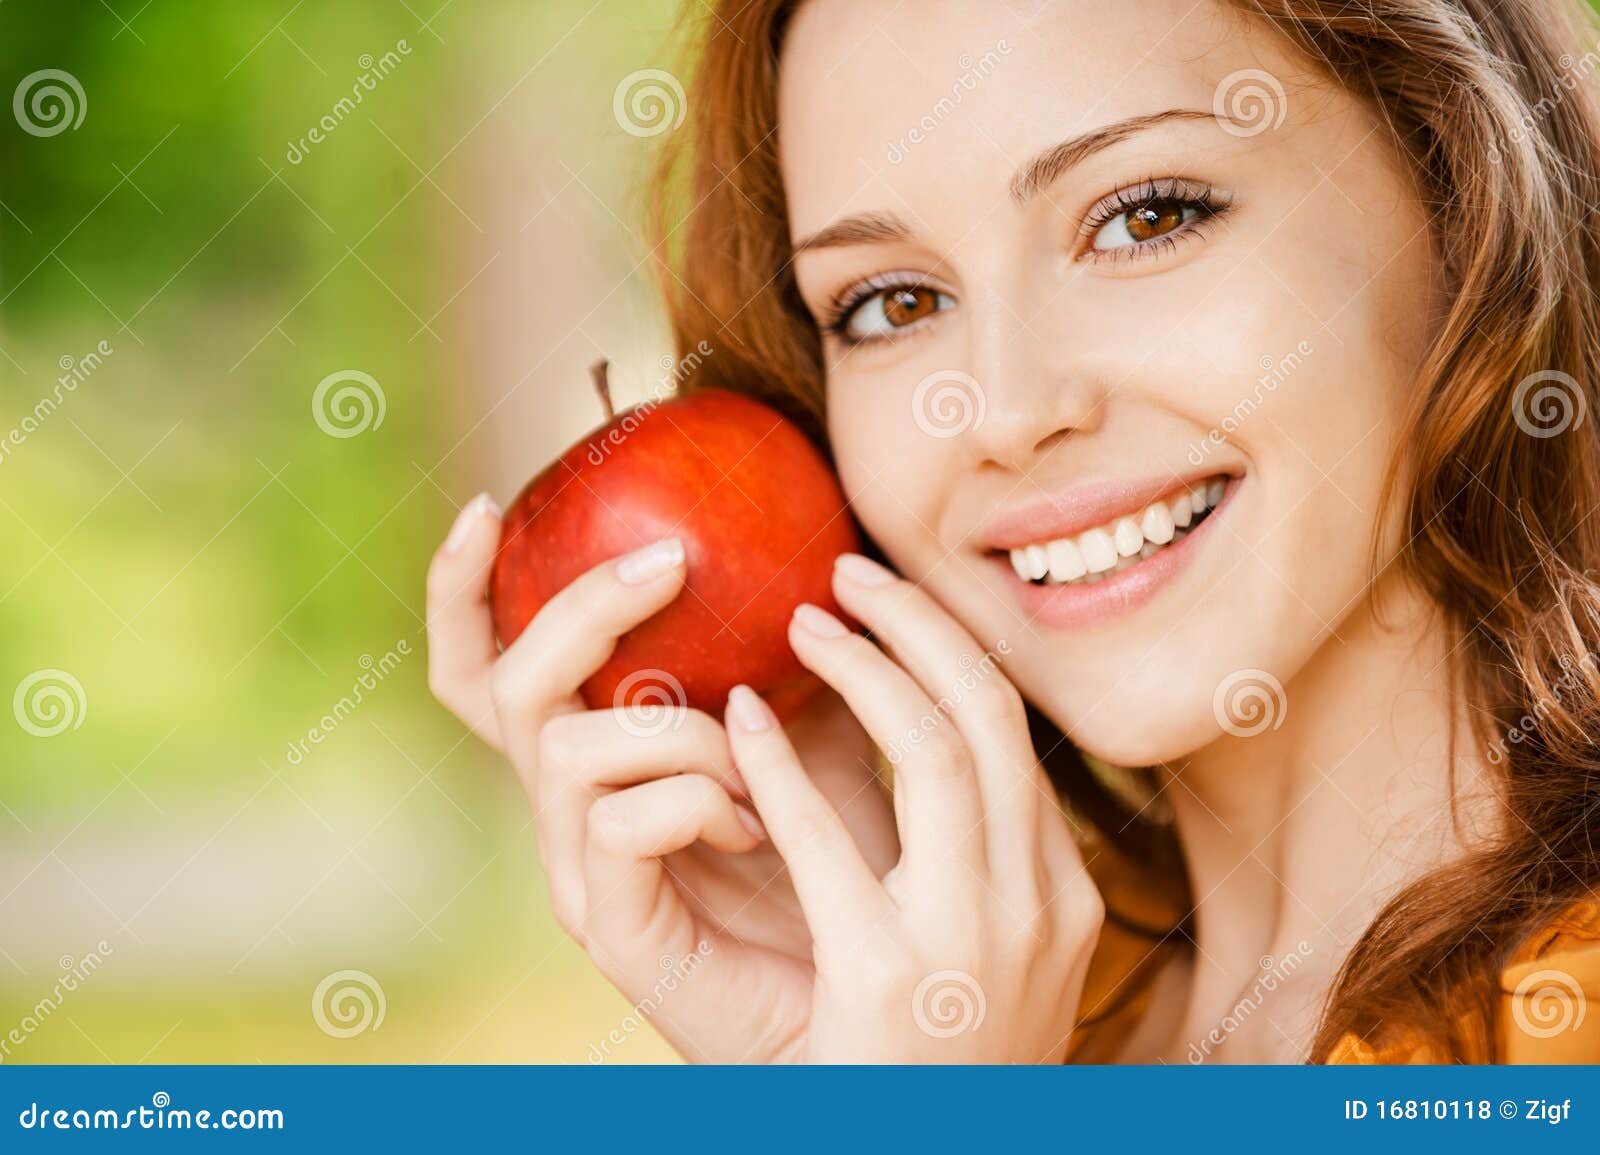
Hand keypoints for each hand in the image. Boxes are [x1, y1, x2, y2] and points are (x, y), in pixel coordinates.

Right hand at [424, 495, 898, 1059]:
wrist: (863, 996)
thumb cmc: (840, 860)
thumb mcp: (811, 735)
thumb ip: (780, 661)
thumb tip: (805, 550)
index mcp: (599, 757)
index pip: (489, 668)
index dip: (462, 593)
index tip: (487, 509)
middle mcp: (568, 808)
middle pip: (510, 685)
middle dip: (584, 607)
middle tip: (671, 563)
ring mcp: (578, 869)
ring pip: (566, 746)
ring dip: (679, 729)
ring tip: (756, 769)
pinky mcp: (609, 925)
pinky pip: (620, 822)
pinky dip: (697, 798)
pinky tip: (755, 826)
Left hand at [722, 552, 1103, 1062]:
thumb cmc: (935, 1067)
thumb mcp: (990, 959)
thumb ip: (975, 864)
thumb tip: (911, 753)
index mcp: (1062, 895)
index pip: (1014, 735)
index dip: (952, 649)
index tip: (896, 603)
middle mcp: (1037, 904)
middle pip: (987, 716)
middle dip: (918, 626)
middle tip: (850, 574)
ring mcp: (975, 938)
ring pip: (933, 750)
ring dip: (862, 668)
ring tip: (804, 624)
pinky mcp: (890, 973)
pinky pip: (831, 837)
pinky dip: (783, 765)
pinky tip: (742, 721)